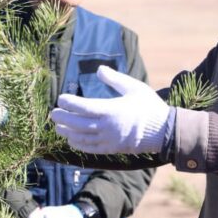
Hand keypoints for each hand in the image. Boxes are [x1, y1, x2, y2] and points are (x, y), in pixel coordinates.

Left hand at [50, 66, 170, 154]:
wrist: (164, 131)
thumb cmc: (149, 106)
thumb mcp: (134, 87)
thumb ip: (115, 79)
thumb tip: (99, 69)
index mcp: (110, 110)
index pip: (82, 107)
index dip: (69, 103)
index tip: (61, 98)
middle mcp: (106, 126)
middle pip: (77, 123)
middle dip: (63, 118)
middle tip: (53, 113)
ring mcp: (108, 140)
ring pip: (81, 137)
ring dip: (67, 132)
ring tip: (58, 127)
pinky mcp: (112, 149)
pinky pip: (91, 148)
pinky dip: (79, 144)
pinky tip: (72, 140)